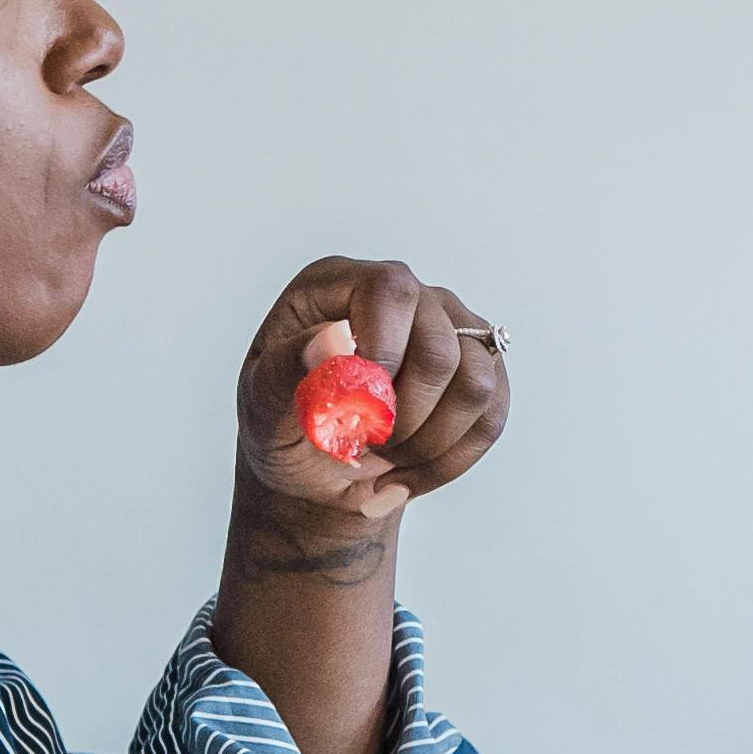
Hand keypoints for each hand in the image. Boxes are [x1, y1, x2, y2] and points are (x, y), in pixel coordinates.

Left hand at [230, 258, 511, 552]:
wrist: (314, 469)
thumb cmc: (282, 429)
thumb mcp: (261, 406)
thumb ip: (285, 369)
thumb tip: (333, 339)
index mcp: (338, 284)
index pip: (389, 289)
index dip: (387, 348)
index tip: (366, 405)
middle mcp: (404, 295)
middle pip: (440, 345)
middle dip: (405, 416)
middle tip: (366, 443)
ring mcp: (449, 327)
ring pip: (476, 383)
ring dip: (429, 442)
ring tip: (386, 455)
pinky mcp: (480, 367)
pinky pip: (491, 416)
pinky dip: (450, 459)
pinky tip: (410, 469)